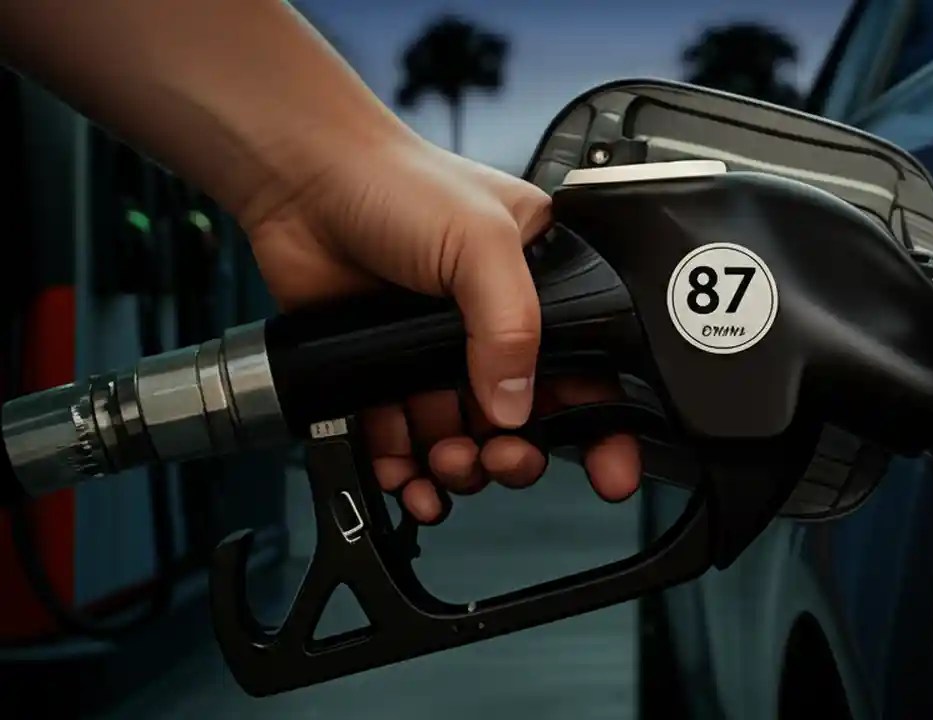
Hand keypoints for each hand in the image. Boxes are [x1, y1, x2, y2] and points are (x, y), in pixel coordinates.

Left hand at [243, 127, 640, 522]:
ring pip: (465, 441)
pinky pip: (401, 444)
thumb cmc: (396, 181)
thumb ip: (512, 326)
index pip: (588, 369)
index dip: (602, 426)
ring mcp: (435, 354)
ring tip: (445, 463)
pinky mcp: (382, 374)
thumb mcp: (482, 241)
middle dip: (517, 456)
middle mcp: (491, 327)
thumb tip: (515, 409)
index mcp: (539, 286)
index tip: (609, 474)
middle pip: (525, 421)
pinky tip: (406, 478)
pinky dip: (405, 472)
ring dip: (461, 469)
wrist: (301, 179)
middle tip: (501, 460)